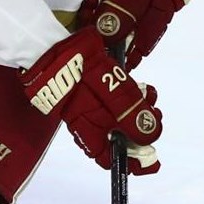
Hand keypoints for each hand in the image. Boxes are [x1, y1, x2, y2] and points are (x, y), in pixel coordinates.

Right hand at [22, 28, 162, 173]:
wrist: (48, 41)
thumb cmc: (75, 66)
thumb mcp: (108, 88)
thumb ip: (128, 110)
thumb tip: (151, 136)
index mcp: (88, 128)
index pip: (109, 157)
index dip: (131, 162)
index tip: (152, 161)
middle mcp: (87, 121)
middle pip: (117, 137)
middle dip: (141, 131)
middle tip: (156, 116)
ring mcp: (87, 105)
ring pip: (117, 118)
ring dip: (137, 111)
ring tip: (149, 97)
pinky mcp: (88, 89)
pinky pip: (111, 101)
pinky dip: (127, 97)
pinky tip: (137, 86)